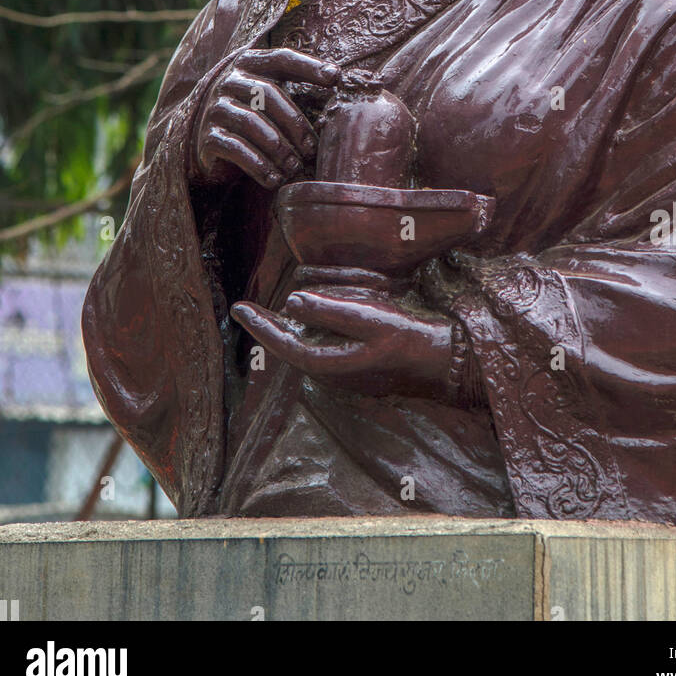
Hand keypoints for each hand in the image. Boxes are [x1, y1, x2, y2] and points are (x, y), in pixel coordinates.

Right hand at [192, 48, 339, 190]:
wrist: (208, 144)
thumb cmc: (252, 115)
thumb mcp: (269, 96)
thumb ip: (295, 85)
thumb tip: (337, 79)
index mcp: (249, 64)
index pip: (281, 58)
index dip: (309, 66)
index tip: (336, 77)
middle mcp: (229, 80)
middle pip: (268, 94)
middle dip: (295, 124)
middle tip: (312, 150)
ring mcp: (216, 107)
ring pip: (252, 123)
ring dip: (279, 149)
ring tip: (295, 168)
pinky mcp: (208, 136)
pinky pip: (235, 148)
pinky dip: (258, 165)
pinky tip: (275, 179)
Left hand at [230, 290, 453, 400]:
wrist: (439, 362)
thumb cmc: (404, 338)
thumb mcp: (367, 318)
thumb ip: (329, 310)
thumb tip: (292, 302)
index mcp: (327, 362)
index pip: (281, 343)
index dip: (258, 325)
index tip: (236, 307)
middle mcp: (329, 372)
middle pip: (290, 346)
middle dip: (268, 328)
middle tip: (245, 309)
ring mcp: (341, 372)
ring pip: (306, 347)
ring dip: (289, 331)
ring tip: (269, 314)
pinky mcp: (353, 368)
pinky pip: (322, 348)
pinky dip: (310, 333)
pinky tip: (309, 321)